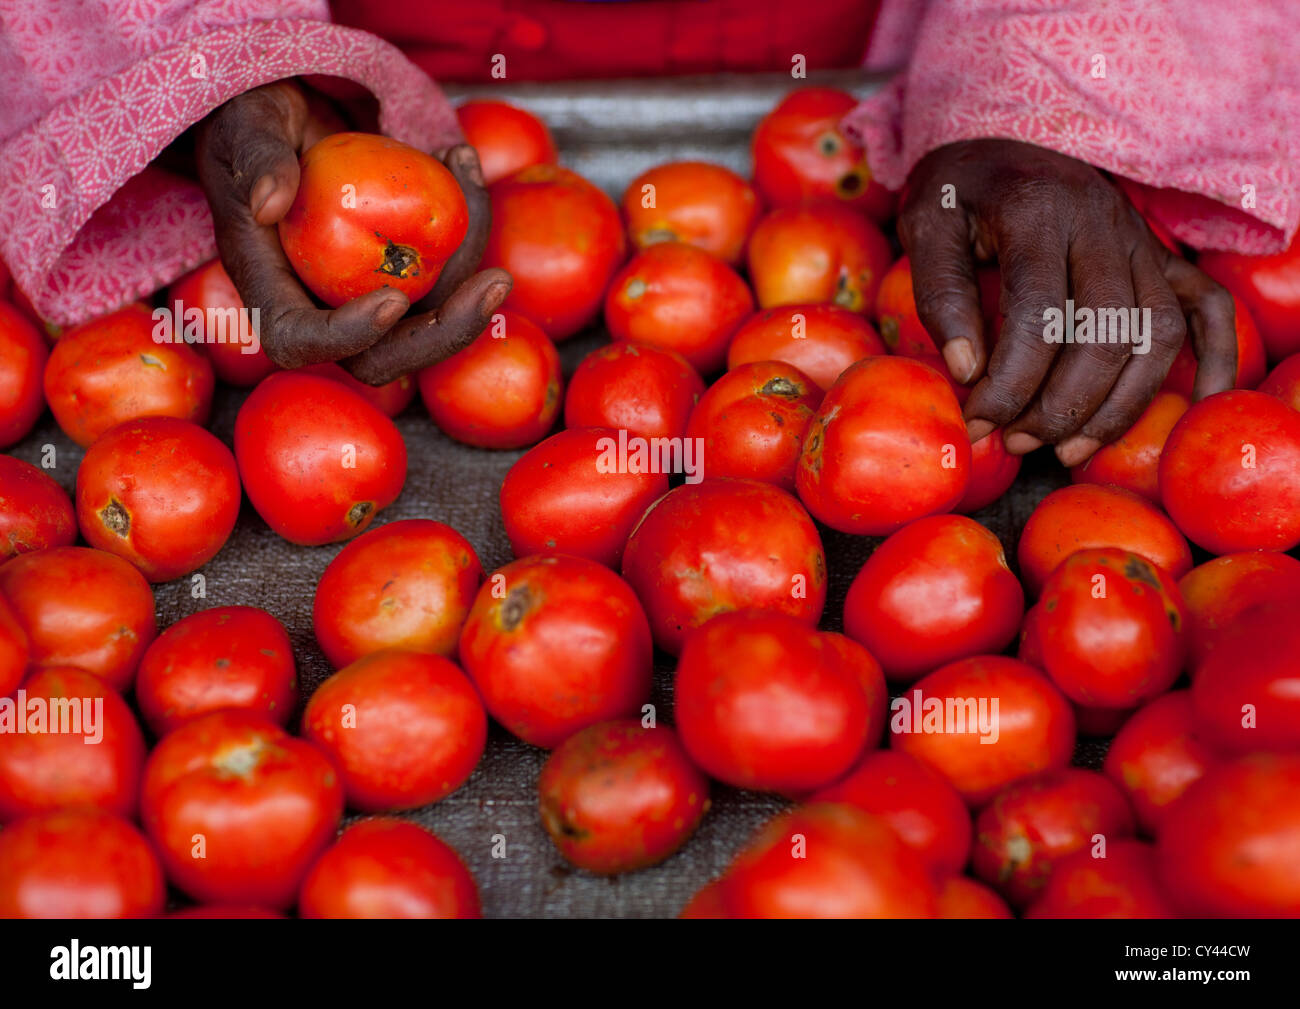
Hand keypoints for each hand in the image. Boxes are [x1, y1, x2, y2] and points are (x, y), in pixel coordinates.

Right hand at [196, 80, 509, 383]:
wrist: (281, 111)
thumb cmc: (250, 116)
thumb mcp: (244, 122)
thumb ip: (255, 158)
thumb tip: (268, 203)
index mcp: (267, 284)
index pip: (299, 339)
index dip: (348, 336)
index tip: (393, 299)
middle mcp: (319, 301)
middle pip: (385, 355)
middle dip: (448, 330)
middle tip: (496, 282)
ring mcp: (364, 290)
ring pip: (430, 313)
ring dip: (469, 253)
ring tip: (464, 164)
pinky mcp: (399, 268)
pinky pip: (444, 269)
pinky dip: (467, 222)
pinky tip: (461, 160)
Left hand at [897, 139, 1235, 465]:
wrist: (999, 135)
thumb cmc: (958, 190)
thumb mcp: (926, 227)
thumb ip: (941, 293)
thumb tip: (968, 370)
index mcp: (1039, 210)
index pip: (1038, 316)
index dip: (1009, 383)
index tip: (977, 421)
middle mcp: (1102, 222)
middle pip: (1105, 333)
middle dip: (1060, 406)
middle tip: (1016, 442)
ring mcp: (1140, 239)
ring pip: (1156, 333)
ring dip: (1118, 405)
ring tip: (1067, 450)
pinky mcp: (1161, 254)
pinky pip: (1208, 307)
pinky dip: (1214, 359)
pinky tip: (1193, 406)